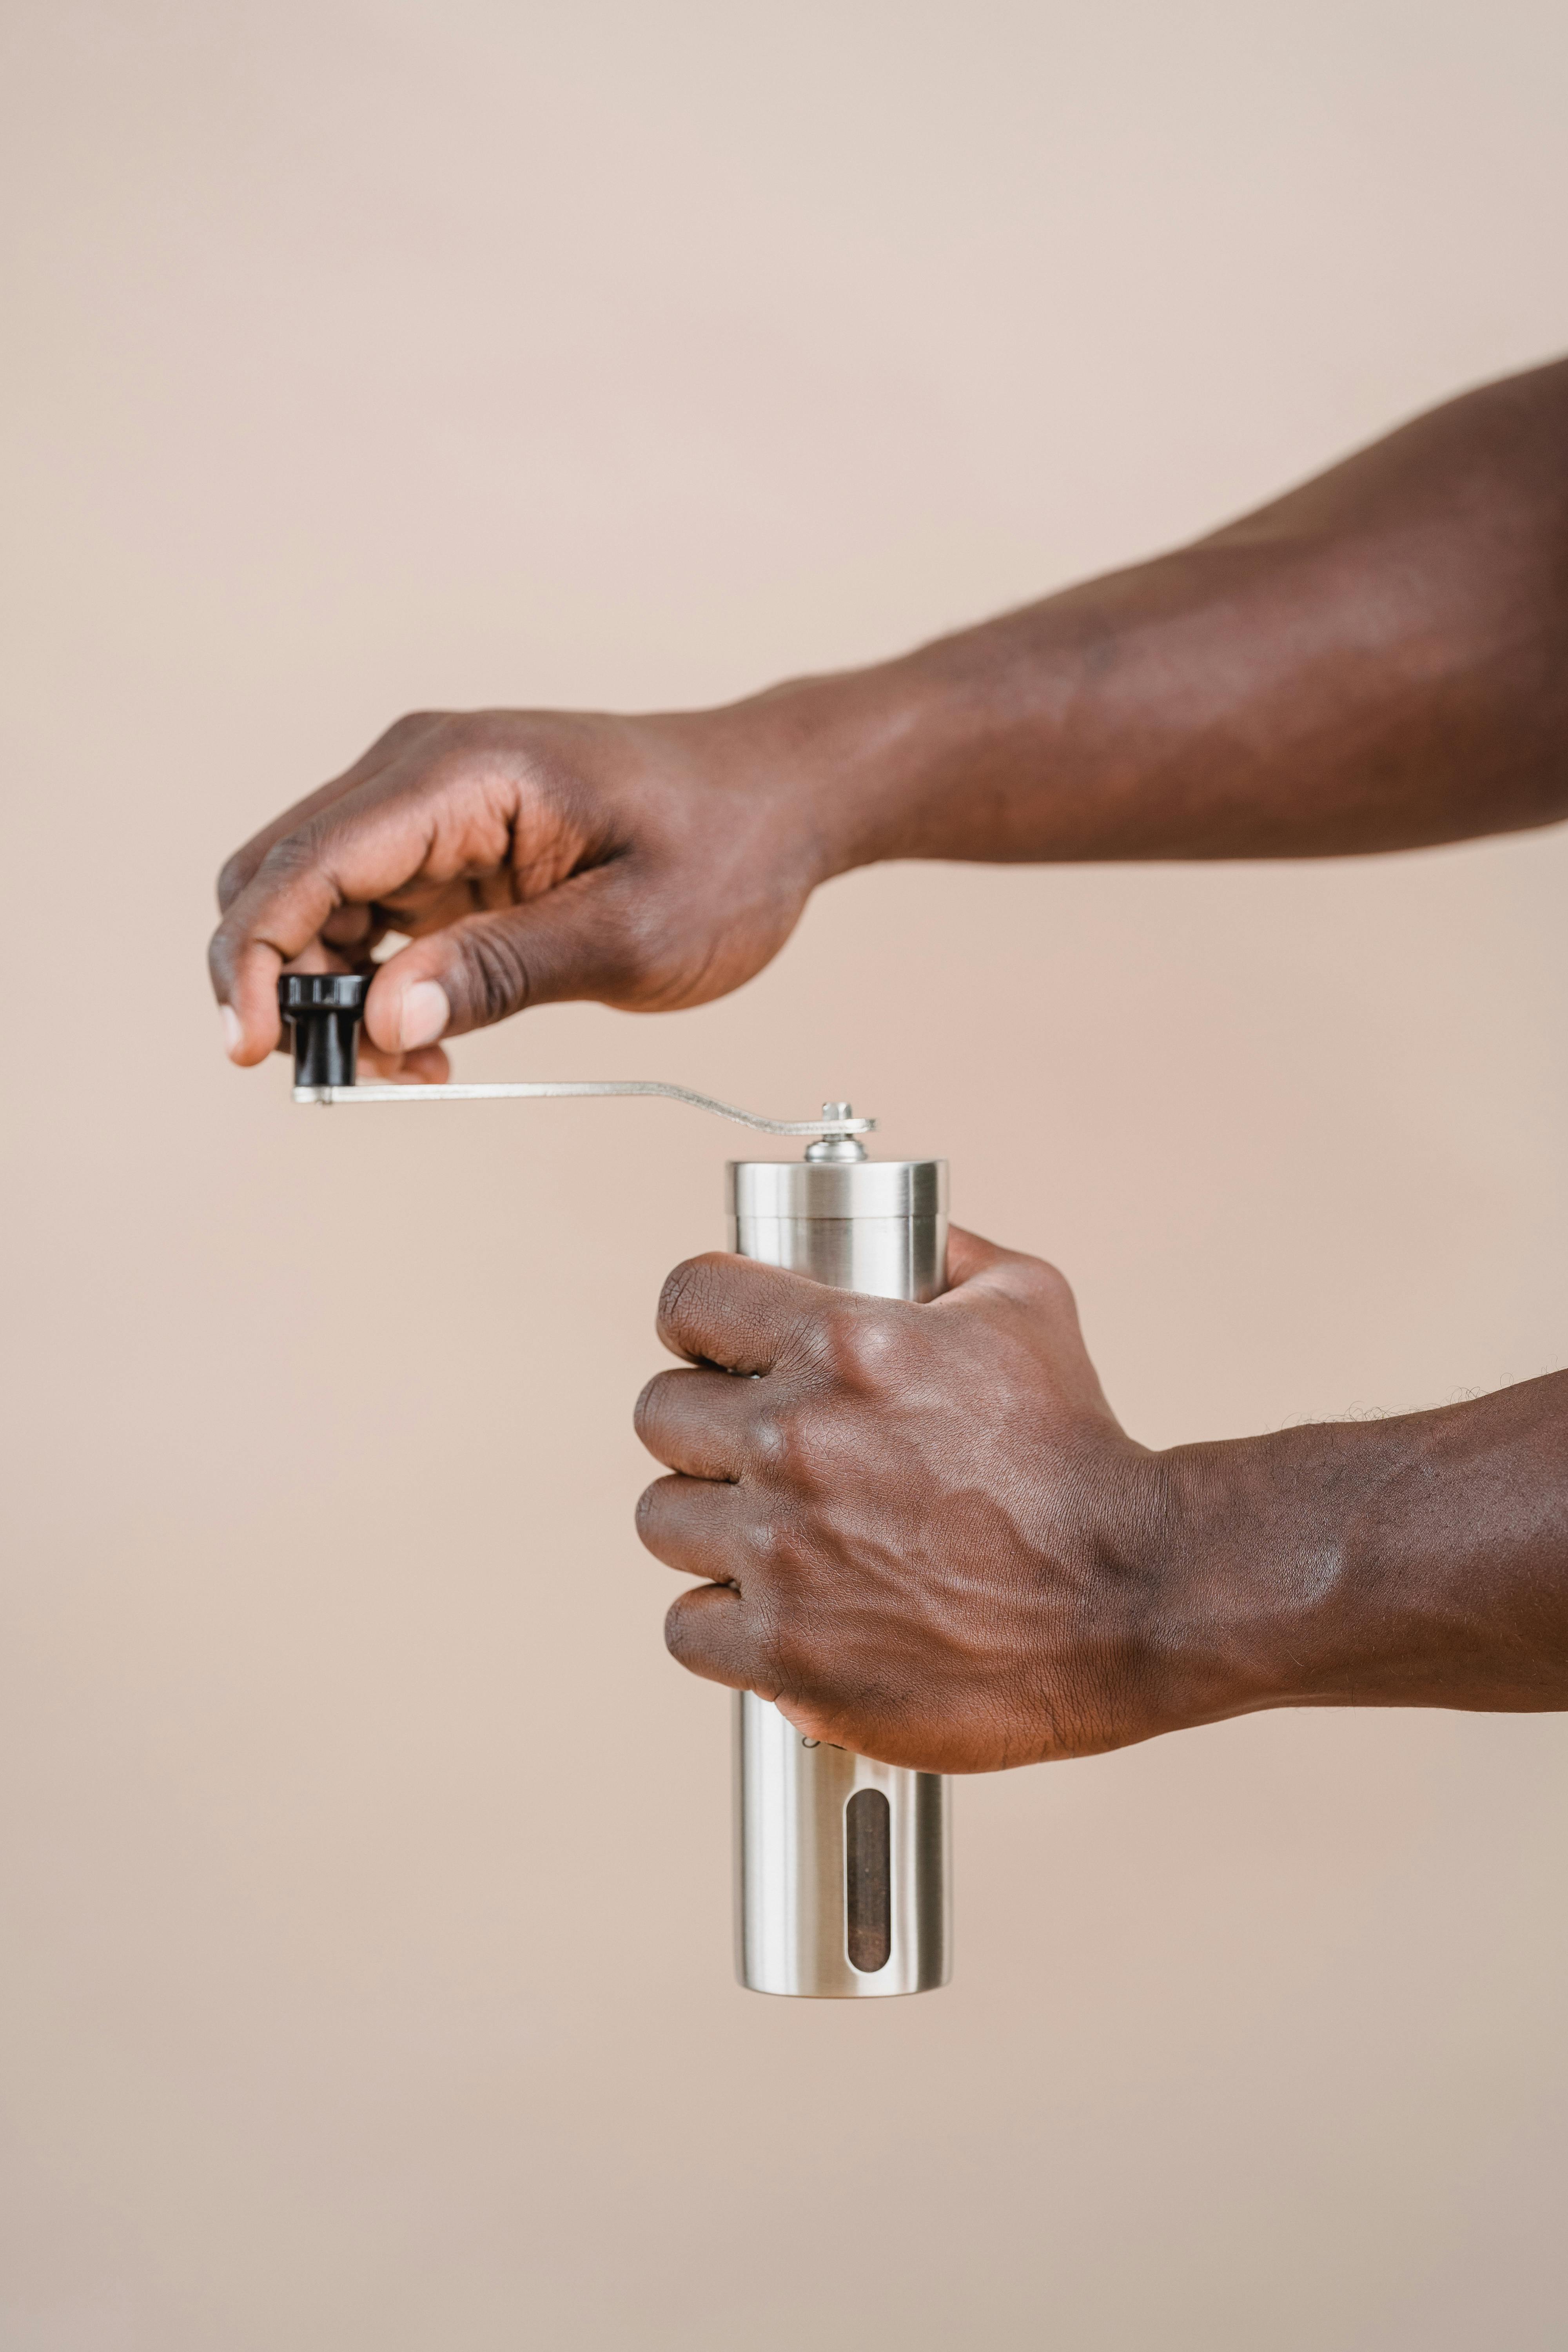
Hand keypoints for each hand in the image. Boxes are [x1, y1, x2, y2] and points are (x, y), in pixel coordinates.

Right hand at [208, 706, 831, 1078]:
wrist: (780, 800)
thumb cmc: (725, 848)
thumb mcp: (629, 930)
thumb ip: (502, 970)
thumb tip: (386, 1020)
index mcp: (458, 771)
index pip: (305, 863)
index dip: (257, 960)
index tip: (253, 1049)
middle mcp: (421, 773)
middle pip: (283, 879)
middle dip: (287, 985)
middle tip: (355, 1076)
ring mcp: (429, 808)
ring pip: (314, 905)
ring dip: (335, 996)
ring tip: (417, 1067)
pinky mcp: (447, 847)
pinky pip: (368, 917)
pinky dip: (376, 985)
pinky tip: (430, 1039)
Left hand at [634, 1228, 1185, 1773]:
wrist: (1130, 1595)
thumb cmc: (1081, 1450)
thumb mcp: (1029, 1305)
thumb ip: (950, 1255)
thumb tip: (908, 1233)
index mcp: (843, 1342)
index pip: (688, 1300)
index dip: (698, 1323)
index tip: (716, 1351)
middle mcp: (796, 1439)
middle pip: (661, 1414)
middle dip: (703, 1427)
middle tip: (752, 1452)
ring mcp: (783, 1551)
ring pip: (662, 1519)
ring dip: (707, 1524)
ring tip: (767, 1536)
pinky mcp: (787, 1652)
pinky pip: (687, 1627)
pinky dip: (723, 1623)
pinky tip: (776, 1611)